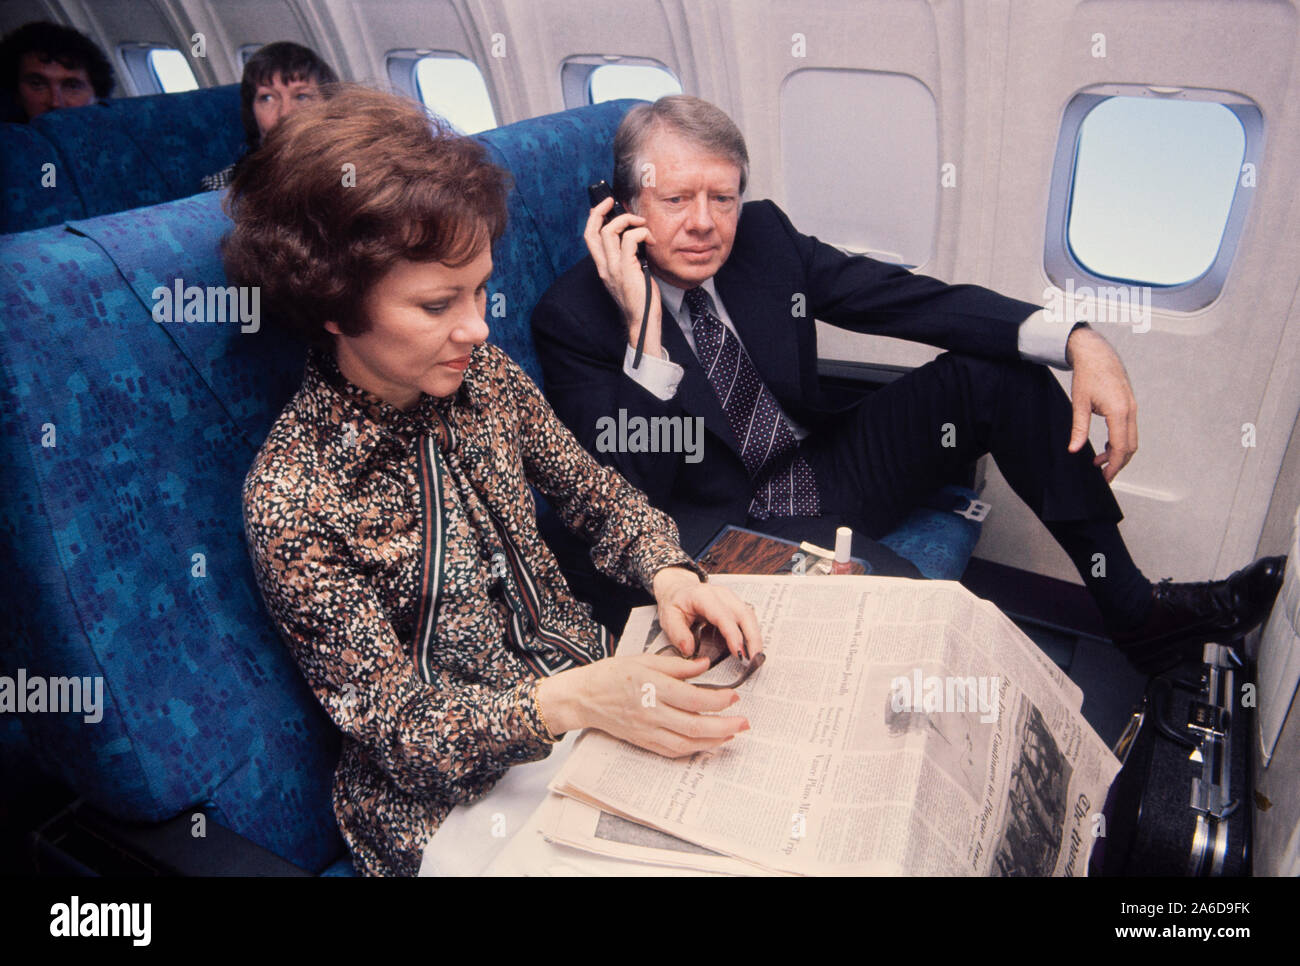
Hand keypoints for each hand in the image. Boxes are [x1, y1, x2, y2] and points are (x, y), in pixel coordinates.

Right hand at [536, 653, 748, 757]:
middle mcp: (652, 712)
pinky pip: (673, 751)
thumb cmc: (613, 674)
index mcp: (653, 687)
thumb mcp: (644, 660)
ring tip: (732, 734)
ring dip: (713, 741)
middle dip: (724, 726)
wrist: (585, 697)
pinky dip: (694, 749)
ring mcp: (647, 731)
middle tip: (745, 722)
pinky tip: (708, 744)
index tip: (734, 696)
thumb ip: (677, 665)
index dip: (718, 700)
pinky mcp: (644, 742)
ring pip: (686, 743)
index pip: (693, 698)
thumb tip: (704, 665)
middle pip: (695, 726)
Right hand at [584, 196, 662, 354]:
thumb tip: (636, 238)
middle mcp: (604, 266)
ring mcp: (613, 268)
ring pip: (610, 231)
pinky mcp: (626, 269)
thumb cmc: (640, 298)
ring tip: (642, 225)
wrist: (643, 320)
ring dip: (628, 221)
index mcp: (603, 266)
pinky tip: (650, 240)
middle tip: (616, 202)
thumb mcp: (630, 274)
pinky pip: (630, 240)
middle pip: (594, 230)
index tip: (606, 206)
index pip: (590, 237)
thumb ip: (627, 258)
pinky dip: (641, 233)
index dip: (595, 217)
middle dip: (602, 210)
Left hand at [651, 566, 763, 661]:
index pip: (723, 615)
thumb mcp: (669, 618)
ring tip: (755, 657)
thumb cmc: (675, 603)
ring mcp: (731, 598)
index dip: (733, 634)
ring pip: (750, 616)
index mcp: (703, 596)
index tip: (738, 652)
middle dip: (752, 638)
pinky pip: (748, 618)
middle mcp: (721, 594)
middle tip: (754, 659)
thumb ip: (678, 634)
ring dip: (755, 637)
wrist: (678, 589)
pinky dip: (751, 633)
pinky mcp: (735, 604)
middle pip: (744, 614)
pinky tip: (751, 648)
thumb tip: (690, 651)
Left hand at [1066, 326, 1137, 482]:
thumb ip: (1078, 429)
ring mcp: (1133, 408)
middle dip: (1118, 463)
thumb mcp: (1079, 403)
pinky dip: (1119, 441)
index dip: (1114, 465)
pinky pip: (1129, 429)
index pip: (1121, 446)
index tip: (1105, 477)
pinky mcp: (1130, 406)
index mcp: (1119, 411)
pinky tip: (1105, 447)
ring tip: (1098, 461)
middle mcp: (1130, 410)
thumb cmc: (1088, 375)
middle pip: (1131, 446)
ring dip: (1118, 453)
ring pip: (1131, 439)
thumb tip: (1074, 449)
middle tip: (1103, 475)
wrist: (1097, 354)